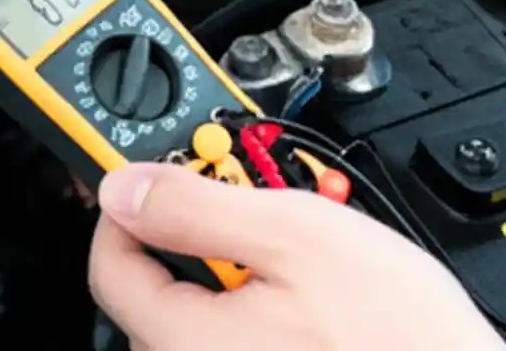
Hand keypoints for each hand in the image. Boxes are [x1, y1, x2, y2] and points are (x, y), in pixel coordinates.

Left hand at [88, 163, 505, 350]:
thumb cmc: (395, 331)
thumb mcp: (297, 236)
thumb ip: (197, 207)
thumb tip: (127, 185)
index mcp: (184, 338)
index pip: (110, 263)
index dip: (127, 203)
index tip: (156, 172)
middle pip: (157, 289)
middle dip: (198, 236)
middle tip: (254, 203)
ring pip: (202, 314)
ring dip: (235, 271)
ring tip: (299, 250)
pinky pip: (237, 338)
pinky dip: (260, 306)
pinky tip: (307, 292)